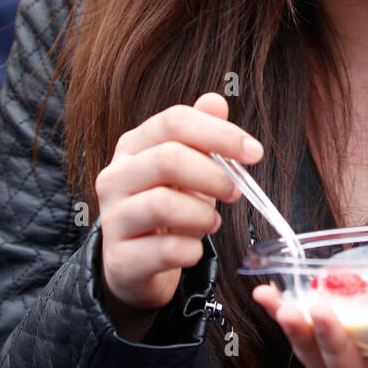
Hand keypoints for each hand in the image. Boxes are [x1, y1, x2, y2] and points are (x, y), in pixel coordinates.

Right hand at [96, 92, 262, 336]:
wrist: (135, 265)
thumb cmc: (166, 209)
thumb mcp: (188, 169)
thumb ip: (201, 135)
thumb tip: (215, 102)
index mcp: (133, 147)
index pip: (174, 121)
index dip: (219, 133)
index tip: (254, 152)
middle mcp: (116, 177)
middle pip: (168, 159)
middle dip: (214, 175)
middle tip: (236, 192)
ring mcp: (113, 218)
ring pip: (163, 205)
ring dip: (203, 215)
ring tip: (212, 222)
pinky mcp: (121, 259)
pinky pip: (166, 250)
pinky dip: (191, 249)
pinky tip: (193, 248)